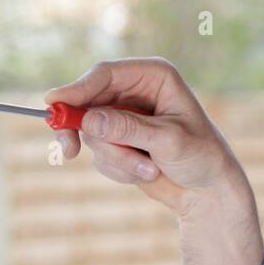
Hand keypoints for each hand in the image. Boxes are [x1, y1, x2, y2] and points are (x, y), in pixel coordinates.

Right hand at [46, 56, 247, 215]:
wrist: (209, 190)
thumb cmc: (201, 156)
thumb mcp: (168, 141)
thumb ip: (128, 129)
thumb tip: (89, 119)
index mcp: (154, 76)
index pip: (105, 74)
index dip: (77, 88)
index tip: (54, 103)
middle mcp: (135, 91)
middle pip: (86, 100)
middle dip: (82, 129)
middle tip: (70, 150)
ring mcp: (124, 116)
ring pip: (92, 133)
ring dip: (117, 158)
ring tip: (150, 169)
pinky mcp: (118, 140)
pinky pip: (99, 154)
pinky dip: (119, 169)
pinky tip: (147, 173)